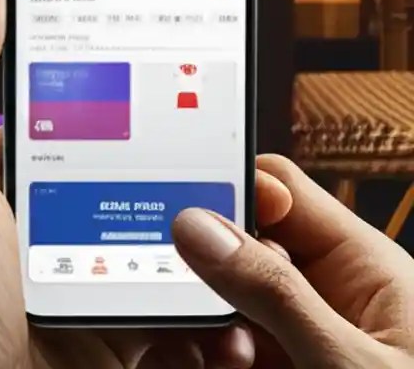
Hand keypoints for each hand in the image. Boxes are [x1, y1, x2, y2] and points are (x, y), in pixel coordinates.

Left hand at [0, 0, 293, 368]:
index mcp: (12, 182)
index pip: (82, 119)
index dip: (127, 92)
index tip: (179, 64)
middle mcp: (55, 225)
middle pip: (138, 177)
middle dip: (187, 163)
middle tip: (235, 145)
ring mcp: (94, 280)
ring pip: (172, 241)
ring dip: (212, 231)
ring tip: (250, 210)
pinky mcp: (125, 331)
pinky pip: (185, 307)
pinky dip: (215, 301)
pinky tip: (238, 285)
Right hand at [173, 158, 413, 367]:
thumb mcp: (351, 361)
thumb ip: (276, 295)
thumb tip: (198, 226)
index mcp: (363, 265)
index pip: (279, 189)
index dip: (225, 190)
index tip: (176, 218)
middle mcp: (326, 295)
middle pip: (234, 248)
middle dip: (202, 273)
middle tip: (196, 313)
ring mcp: (297, 335)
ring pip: (217, 303)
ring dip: (199, 325)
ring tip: (212, 357)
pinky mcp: (274, 365)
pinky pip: (218, 345)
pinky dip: (200, 353)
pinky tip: (209, 366)